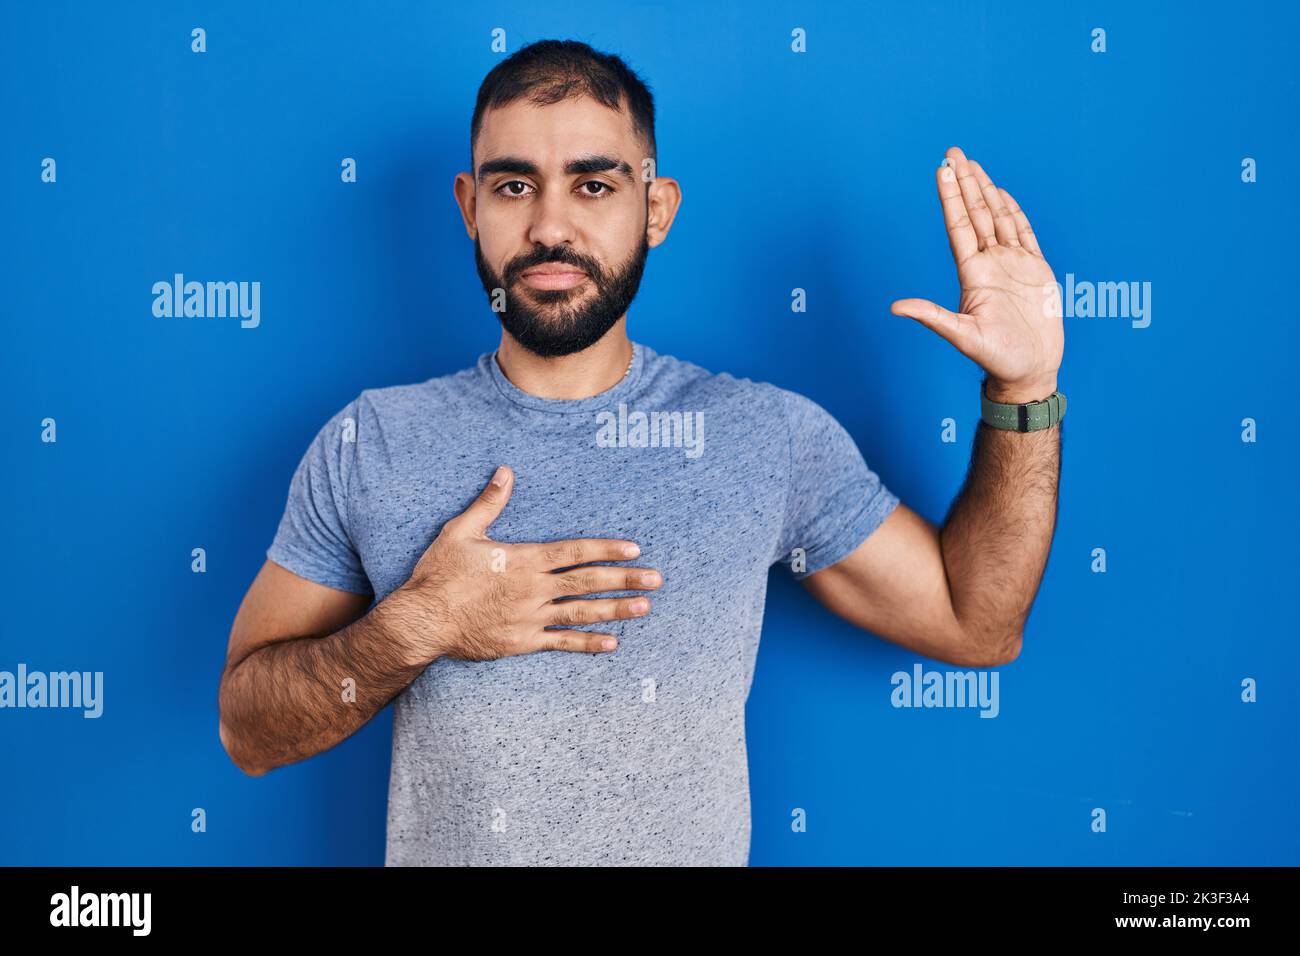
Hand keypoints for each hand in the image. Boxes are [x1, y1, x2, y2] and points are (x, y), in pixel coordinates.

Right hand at [388, 465, 660, 664]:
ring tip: (645, 607)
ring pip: (581, 612)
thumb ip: (489, 502)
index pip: (574, 552)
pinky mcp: (523, 642)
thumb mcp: (461, 531)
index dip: (606, 549)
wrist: (422, 621)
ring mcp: (531, 617)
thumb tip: (506, 471)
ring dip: (616, 610)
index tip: (635, 549)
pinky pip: (562, 643)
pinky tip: (613, 642)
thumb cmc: (439, 574)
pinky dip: (588, 643)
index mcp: (524, 560)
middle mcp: (534, 589)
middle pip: (588, 582)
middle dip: (625, 579)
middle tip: (657, 579)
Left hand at [891, 146, 1063, 403]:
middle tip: (954, 151)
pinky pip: (1023, 233)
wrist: (1029, 371)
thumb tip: (895, 307)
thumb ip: (931, 317)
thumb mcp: (961, 335)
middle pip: (975, 214)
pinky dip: (1012, 212)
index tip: (941, 170)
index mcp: (972, 274)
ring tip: (973, 164)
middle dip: (965, 182)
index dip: (950, 198)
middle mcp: (989, 264)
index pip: (958, 227)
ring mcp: (1012, 265)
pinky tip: (1001, 194)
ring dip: (985, 190)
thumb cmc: (996, 358)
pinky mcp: (1035, 270)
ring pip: (997, 218)